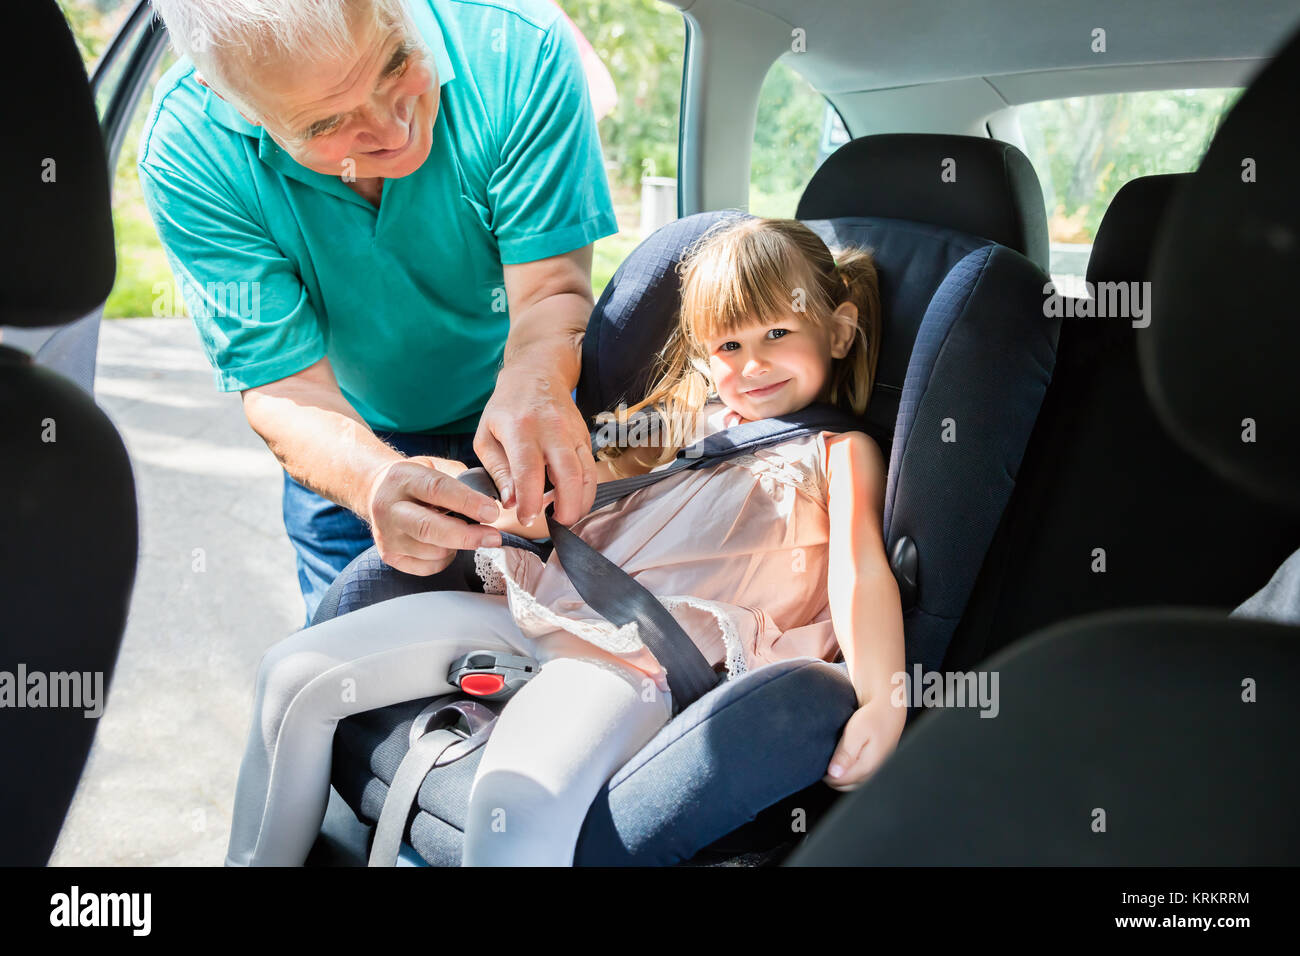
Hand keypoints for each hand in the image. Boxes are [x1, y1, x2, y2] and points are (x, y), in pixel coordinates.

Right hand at [363, 455, 503, 574]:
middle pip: (428, 528)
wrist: (378, 492)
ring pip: (431, 551)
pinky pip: (427, 567)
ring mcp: (386, 534)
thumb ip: (463, 480)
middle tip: (493, 537)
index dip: (468, 502)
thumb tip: (493, 502)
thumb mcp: (437, 466)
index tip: (492, 512)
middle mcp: (388, 507)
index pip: (437, 489)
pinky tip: (445, 544)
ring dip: (457, 546)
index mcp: (403, 477)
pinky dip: (445, 559)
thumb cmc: (418, 480)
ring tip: (464, 534)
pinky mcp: (389, 555)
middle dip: (466, 536)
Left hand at [473, 366, 596, 526]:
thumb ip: (498, 471)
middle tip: (555, 526)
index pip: (528, 471)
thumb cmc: (506, 408)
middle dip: (566, 507)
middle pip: (568, 474)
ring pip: (586, 473)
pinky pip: (591, 469)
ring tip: (566, 519)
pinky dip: (586, 491)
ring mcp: (572, 432)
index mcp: (520, 428)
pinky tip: (574, 502)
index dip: (530, 501)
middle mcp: (551, 429)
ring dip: (580, 502)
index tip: (526, 519)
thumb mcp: (487, 436)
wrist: (537, 374)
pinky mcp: (584, 437)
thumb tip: (511, 502)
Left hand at [821, 696, 906, 791]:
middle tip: (824, 755)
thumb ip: (845, 754)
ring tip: (833, 755)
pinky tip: (843, 757)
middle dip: (832, 774)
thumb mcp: (856, 732)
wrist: (889, 707)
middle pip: (843, 785)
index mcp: (867, 766)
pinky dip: (848, 770)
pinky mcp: (875, 765)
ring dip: (840, 773)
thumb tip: (834, 774)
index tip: (819, 758)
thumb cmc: (872, 716)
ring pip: (850, 782)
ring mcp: (875, 770)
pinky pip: (858, 776)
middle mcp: (873, 772)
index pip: (839, 781)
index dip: (825, 773)